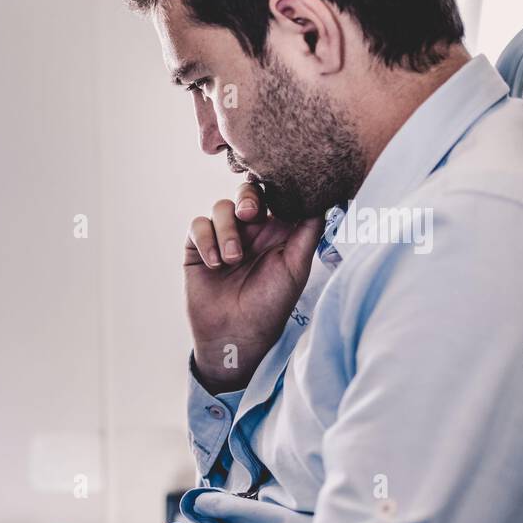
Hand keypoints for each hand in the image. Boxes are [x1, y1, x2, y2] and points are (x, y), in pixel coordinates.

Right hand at [186, 183, 324, 392]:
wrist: (235, 335)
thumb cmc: (270, 305)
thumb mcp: (297, 267)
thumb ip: (308, 231)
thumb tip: (324, 197)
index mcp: (277, 230)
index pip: (275, 195)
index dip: (274, 187)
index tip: (276, 194)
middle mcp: (250, 230)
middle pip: (246, 192)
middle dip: (247, 198)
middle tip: (249, 215)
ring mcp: (223, 237)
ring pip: (220, 207)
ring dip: (226, 230)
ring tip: (232, 260)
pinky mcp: (198, 248)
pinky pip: (198, 226)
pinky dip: (206, 241)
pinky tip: (215, 264)